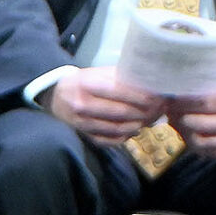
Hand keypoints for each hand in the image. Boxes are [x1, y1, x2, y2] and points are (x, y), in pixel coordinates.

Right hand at [43, 66, 163, 144]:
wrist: (56, 97)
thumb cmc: (84, 81)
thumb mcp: (98, 73)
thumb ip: (120, 77)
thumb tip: (149, 83)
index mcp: (88, 85)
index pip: (120, 91)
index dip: (141, 95)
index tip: (157, 96)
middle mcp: (84, 105)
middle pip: (121, 112)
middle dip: (144, 111)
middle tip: (160, 109)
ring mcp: (83, 124)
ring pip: (117, 129)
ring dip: (138, 125)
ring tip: (151, 119)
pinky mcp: (84, 136)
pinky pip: (109, 141)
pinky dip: (125, 137)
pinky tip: (135, 130)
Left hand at [167, 80, 215, 159]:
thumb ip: (202, 88)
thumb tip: (172, 93)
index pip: (206, 102)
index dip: (185, 101)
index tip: (171, 98)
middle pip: (199, 124)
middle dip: (179, 116)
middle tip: (169, 109)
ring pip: (199, 142)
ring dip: (181, 132)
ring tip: (175, 121)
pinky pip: (203, 152)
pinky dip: (190, 143)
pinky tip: (186, 131)